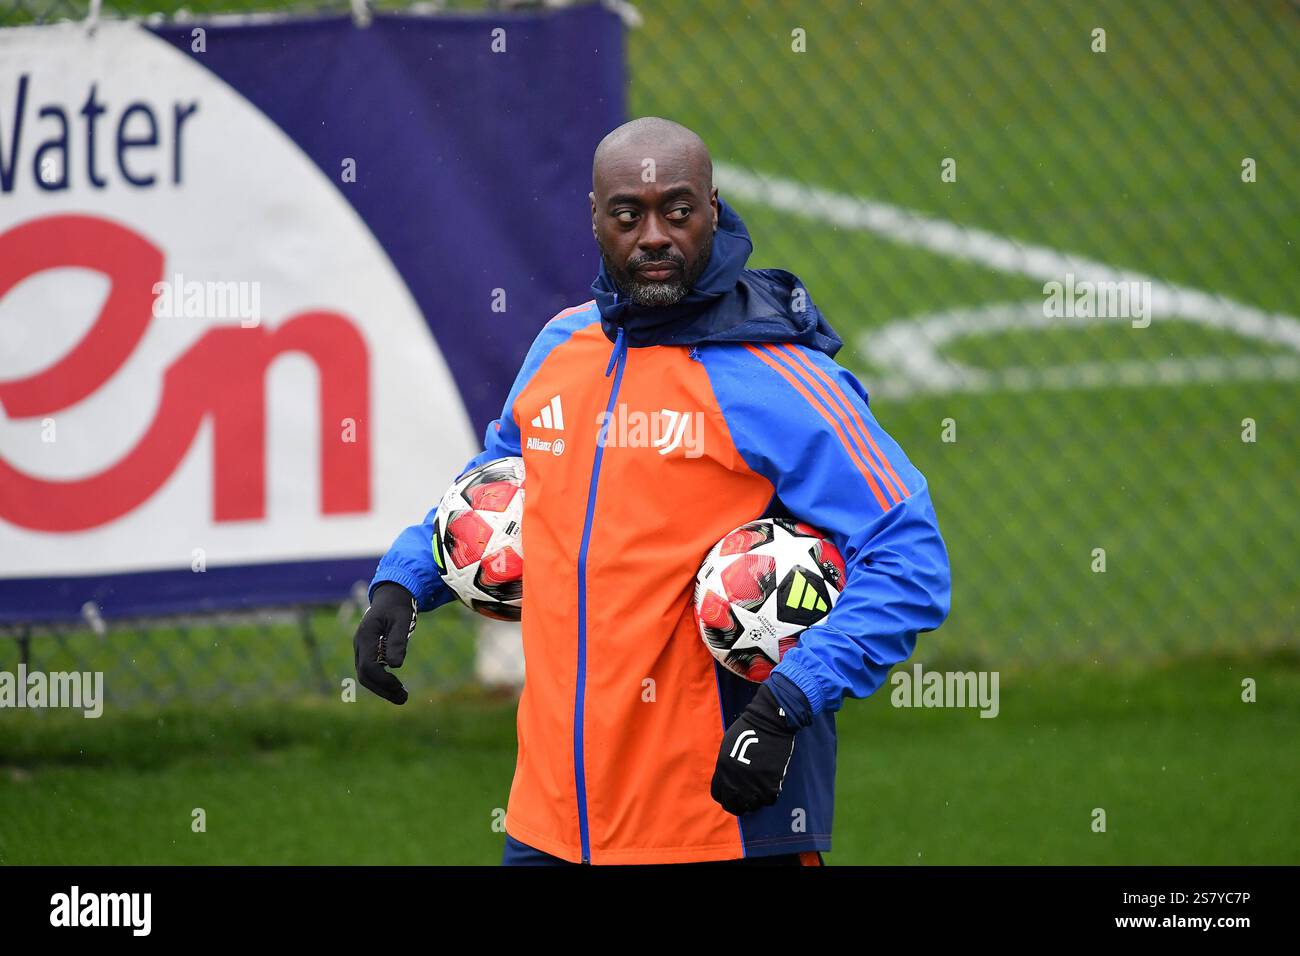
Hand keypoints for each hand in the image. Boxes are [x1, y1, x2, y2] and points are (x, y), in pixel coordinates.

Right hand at [353, 582, 417, 704]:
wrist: (391, 597)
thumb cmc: (398, 607)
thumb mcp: (402, 620)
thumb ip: (398, 641)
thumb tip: (395, 666)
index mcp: (365, 636)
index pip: (368, 666)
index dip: (383, 680)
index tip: (400, 687)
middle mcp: (359, 644)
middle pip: (364, 675)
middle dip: (382, 689)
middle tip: (404, 698)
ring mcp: (361, 648)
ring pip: (365, 675)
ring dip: (382, 688)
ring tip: (402, 697)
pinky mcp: (366, 651)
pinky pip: (370, 671)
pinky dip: (381, 681)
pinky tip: (397, 686)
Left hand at [710, 682, 796, 814]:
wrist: (769, 722)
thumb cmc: (748, 730)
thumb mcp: (727, 747)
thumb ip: (726, 766)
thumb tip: (728, 781)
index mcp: (722, 770)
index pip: (718, 795)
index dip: (725, 796)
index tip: (732, 795)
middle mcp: (735, 781)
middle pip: (733, 805)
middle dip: (738, 804)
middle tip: (746, 801)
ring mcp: (753, 784)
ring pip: (752, 805)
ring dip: (755, 801)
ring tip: (759, 792)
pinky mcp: (770, 784)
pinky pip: (768, 800)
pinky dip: (769, 797)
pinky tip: (769, 788)